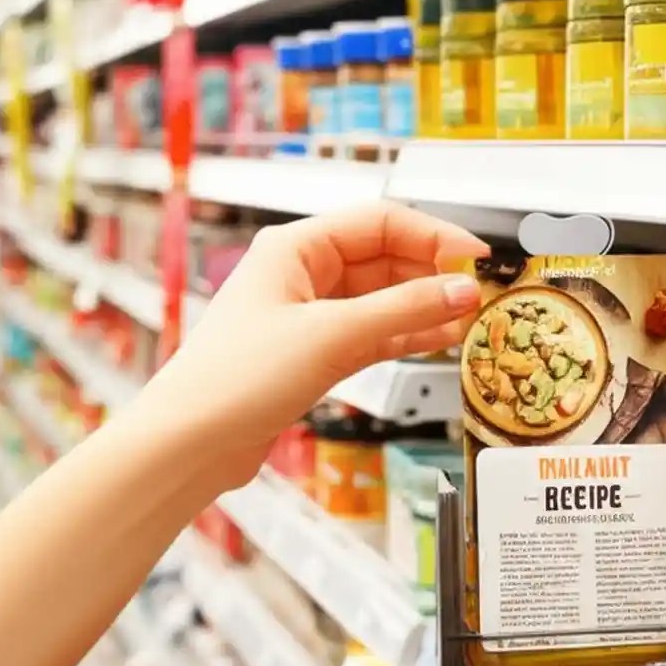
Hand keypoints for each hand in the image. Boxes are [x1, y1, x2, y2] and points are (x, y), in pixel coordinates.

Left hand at [134, 203, 488, 490]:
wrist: (190, 444)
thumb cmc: (231, 381)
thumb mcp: (333, 336)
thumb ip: (405, 311)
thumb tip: (460, 289)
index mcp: (294, 248)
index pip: (381, 222)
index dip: (434, 236)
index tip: (474, 258)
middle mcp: (301, 274)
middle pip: (386, 258)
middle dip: (433, 274)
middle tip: (475, 293)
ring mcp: (309, 315)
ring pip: (383, 298)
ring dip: (425, 307)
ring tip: (467, 318)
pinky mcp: (314, 353)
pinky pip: (374, 332)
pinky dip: (407, 335)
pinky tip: (438, 339)